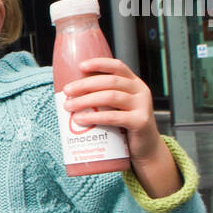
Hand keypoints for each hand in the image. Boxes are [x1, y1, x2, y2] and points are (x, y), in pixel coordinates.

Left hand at [62, 57, 179, 197]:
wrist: (146, 149)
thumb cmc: (124, 126)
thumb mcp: (116, 107)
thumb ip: (102, 98)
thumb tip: (70, 95)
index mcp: (133, 83)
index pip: (117, 66)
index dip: (99, 63)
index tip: (80, 66)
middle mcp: (140, 91)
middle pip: (110, 82)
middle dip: (85, 85)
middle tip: (67, 91)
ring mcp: (142, 106)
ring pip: (111, 97)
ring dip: (86, 100)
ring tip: (69, 107)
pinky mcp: (140, 122)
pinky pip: (115, 116)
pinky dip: (95, 117)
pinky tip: (80, 119)